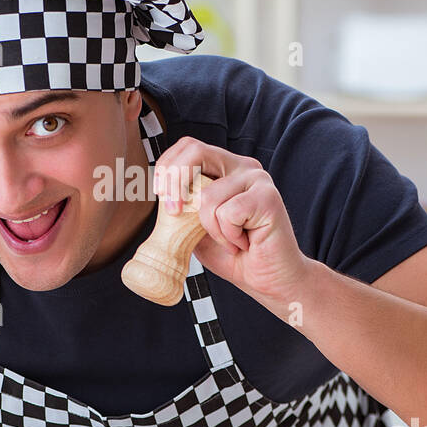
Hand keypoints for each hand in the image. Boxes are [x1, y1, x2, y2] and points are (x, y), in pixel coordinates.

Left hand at [151, 137, 312, 308]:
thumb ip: (181, 205)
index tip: (160, 195)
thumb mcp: (195, 226)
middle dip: (175, 182)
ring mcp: (258, 179)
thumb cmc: (233, 255)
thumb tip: (158, 193)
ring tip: (231, 241)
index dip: (167, 166)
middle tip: (175, 214)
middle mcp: (242, 166)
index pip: (188, 147)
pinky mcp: (268, 197)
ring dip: (211, 230)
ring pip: (208, 195)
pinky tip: (244, 243)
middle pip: (195, 151)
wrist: (268, 280)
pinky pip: (227, 213)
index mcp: (225, 167)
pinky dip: (228, 236)